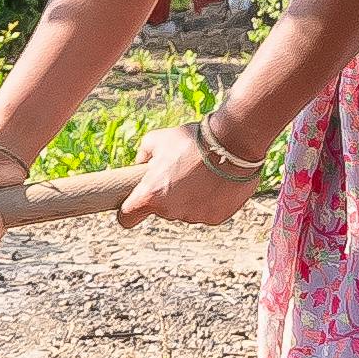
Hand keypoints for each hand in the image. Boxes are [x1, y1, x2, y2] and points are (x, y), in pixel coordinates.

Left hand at [111, 121, 267, 229]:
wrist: (231, 145)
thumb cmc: (191, 141)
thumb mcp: (156, 139)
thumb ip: (142, 155)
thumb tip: (140, 165)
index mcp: (151, 195)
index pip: (127, 218)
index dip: (128, 212)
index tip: (134, 204)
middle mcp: (170, 212)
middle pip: (161, 210)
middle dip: (165, 194)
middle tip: (178, 173)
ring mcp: (193, 217)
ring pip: (184, 210)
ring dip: (187, 197)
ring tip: (200, 174)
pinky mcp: (215, 218)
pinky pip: (205, 212)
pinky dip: (207, 200)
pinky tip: (214, 182)